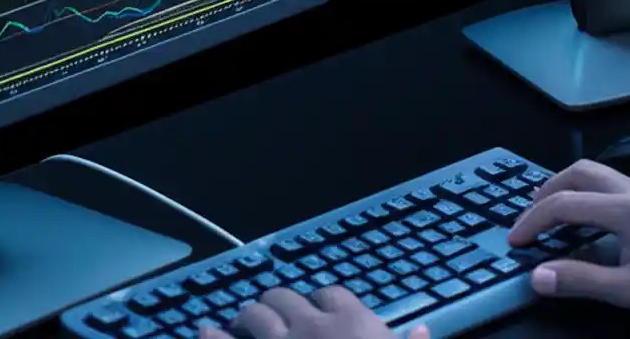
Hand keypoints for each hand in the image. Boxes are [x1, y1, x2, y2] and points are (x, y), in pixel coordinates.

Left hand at [198, 287, 428, 338]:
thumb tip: (423, 331)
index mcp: (353, 323)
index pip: (332, 295)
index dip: (322, 302)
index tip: (319, 310)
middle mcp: (311, 325)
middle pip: (285, 297)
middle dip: (277, 303)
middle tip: (272, 315)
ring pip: (255, 314)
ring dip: (248, 315)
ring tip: (243, 322)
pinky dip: (213, 336)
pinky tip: (206, 331)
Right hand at [507, 159, 629, 314]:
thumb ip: (582, 280)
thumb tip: (538, 276)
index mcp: (622, 209)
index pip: (563, 204)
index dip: (532, 220)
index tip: (516, 240)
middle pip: (578, 172)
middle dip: (546, 190)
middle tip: (531, 215)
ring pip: (597, 173)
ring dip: (569, 187)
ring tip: (555, 211)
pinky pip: (614, 183)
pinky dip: (590, 192)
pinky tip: (593, 217)